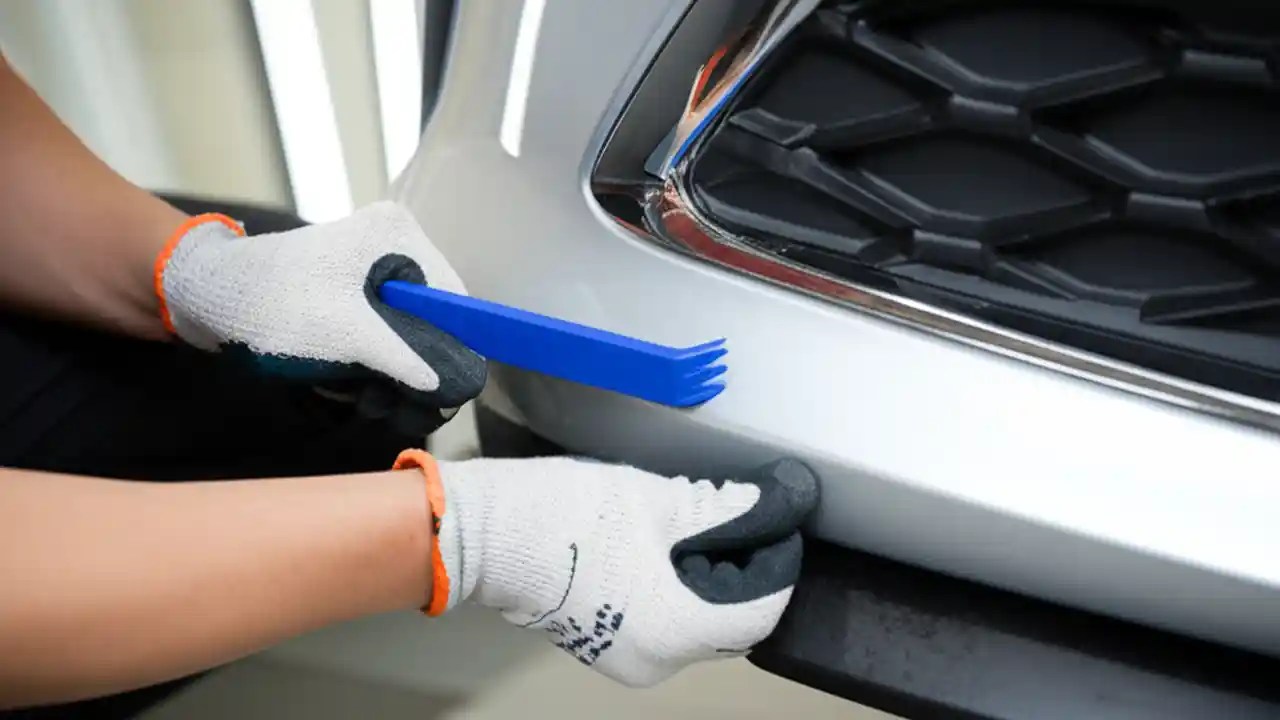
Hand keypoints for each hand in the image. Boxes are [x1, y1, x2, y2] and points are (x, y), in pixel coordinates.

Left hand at [155, 202, 485, 435]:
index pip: (456, 303)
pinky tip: (334, 386)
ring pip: (402, 346)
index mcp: (398, 239)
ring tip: (347, 396)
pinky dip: (359, 373)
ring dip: (379, 382)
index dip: (451, 353)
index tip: (433, 396)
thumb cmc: (274, 305)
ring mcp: (368, 277)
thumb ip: (410, 360)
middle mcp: (391, 252)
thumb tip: (461, 386)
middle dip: (405, 375)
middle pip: (431, 329)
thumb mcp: (348, 337)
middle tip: (376, 404)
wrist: (201, 298)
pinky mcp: (347, 300)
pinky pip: (375, 346)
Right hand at [411, 454, 818, 686]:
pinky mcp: (605, 645)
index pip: (760, 613)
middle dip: (744, 573)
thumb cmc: (567, 515)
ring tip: (702, 528)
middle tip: (741, 520)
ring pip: (697, 627)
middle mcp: (656, 661)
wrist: (486, 532)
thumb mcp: (656, 502)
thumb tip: (765, 507)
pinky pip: (664, 628)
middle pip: (730, 625)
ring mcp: (627, 658)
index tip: (780, 528)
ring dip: (711, 582)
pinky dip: (678, 593)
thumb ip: (719, 510)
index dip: (778, 569)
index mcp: (675, 629)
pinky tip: (667, 550)